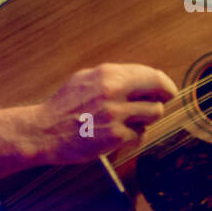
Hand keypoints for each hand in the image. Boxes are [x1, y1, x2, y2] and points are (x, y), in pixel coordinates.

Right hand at [35, 63, 178, 166]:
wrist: (44, 131)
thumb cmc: (64, 106)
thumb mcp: (86, 79)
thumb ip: (114, 76)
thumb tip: (143, 77)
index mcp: (107, 74)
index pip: (150, 74)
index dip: (164, 83)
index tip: (167, 89)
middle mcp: (113, 91)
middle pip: (159, 91)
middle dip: (164, 97)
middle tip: (162, 101)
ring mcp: (115, 115)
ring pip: (154, 113)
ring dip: (147, 118)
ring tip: (131, 121)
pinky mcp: (115, 137)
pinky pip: (140, 135)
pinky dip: (134, 136)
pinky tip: (120, 136)